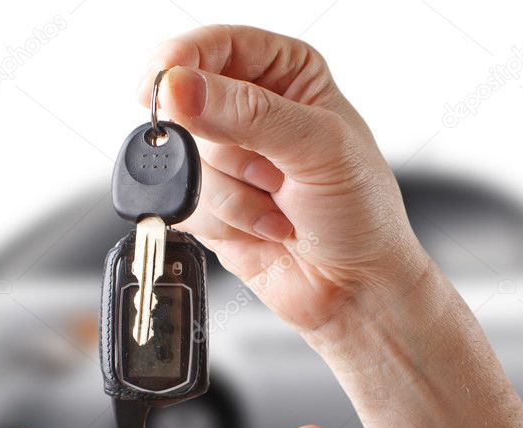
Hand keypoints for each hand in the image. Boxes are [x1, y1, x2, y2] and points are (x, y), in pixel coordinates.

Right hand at [138, 25, 428, 332]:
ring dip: (234, 193)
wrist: (355, 287)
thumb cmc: (361, 211)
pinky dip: (224, 221)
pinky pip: (182, 201)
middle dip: (225, 147)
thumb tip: (180, 89)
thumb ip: (248, 114)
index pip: (219, 45)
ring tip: (279, 204)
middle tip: (268, 170)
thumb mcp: (318, 149)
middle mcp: (252, 110)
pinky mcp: (209, 204)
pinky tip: (265, 227)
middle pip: (190, 105)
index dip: (183, 59)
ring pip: (185, 160)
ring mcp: (227, 160)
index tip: (161, 84)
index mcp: (287, 74)